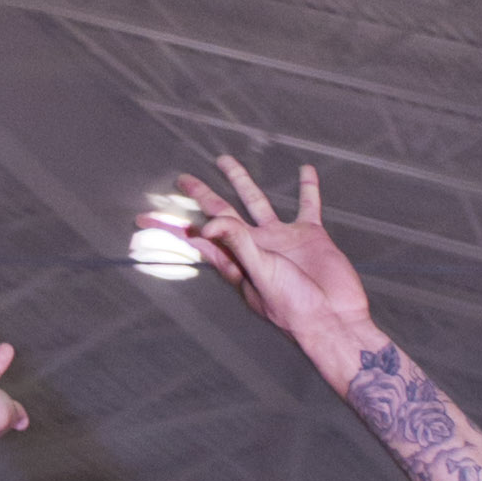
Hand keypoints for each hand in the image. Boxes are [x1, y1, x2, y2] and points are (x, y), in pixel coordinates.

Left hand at [172, 155, 374, 360]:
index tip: (148, 218)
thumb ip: (237, 244)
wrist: (334, 319)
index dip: (175, 227)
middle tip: (183, 178)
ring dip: (242, 182)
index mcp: (237, 259)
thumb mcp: (260, 272)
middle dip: (202, 195)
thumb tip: (206, 223)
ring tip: (226, 161)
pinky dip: (308, 189)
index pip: (199, 236)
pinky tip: (305, 171)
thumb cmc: (294, 307)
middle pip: (222, 213)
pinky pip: (308, 206)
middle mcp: (256, 246)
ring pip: (257, 203)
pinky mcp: (310, 237)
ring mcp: (282, 240)